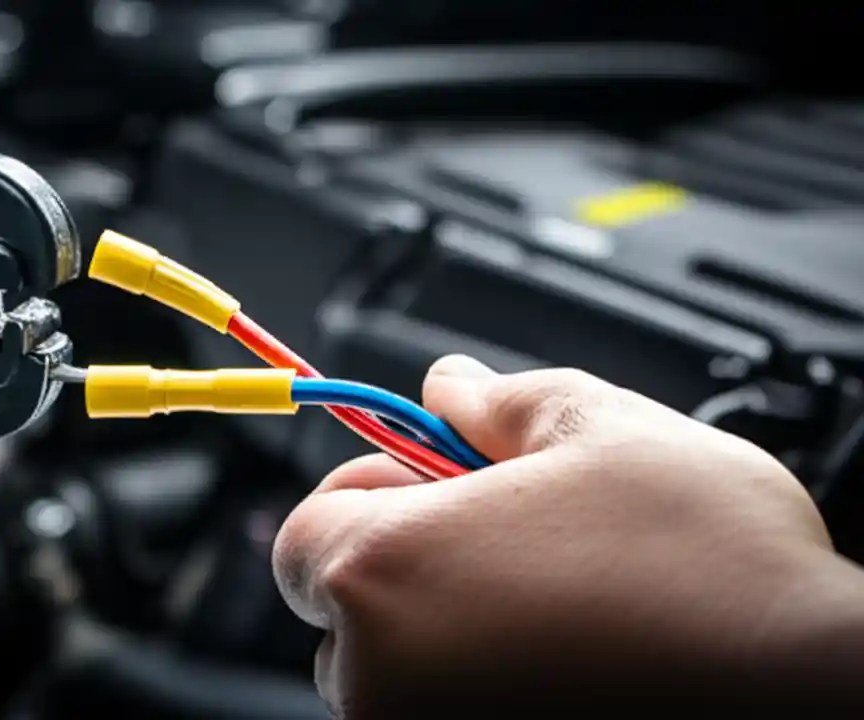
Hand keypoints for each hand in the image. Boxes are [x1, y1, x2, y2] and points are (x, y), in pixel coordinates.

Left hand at [274, 356, 863, 711]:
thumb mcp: (602, 428)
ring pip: (399, 676)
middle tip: (512, 537)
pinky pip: (447, 714)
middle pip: (346, 611)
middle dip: (413, 565)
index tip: (437, 485)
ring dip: (449, 631)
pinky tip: (571, 654)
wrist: (814, 691)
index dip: (371, 496)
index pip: (305, 535)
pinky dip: (483, 686)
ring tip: (558, 599)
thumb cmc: (713, 570)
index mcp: (382, 577)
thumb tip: (448, 385)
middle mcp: (382, 683)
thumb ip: (498, 400)